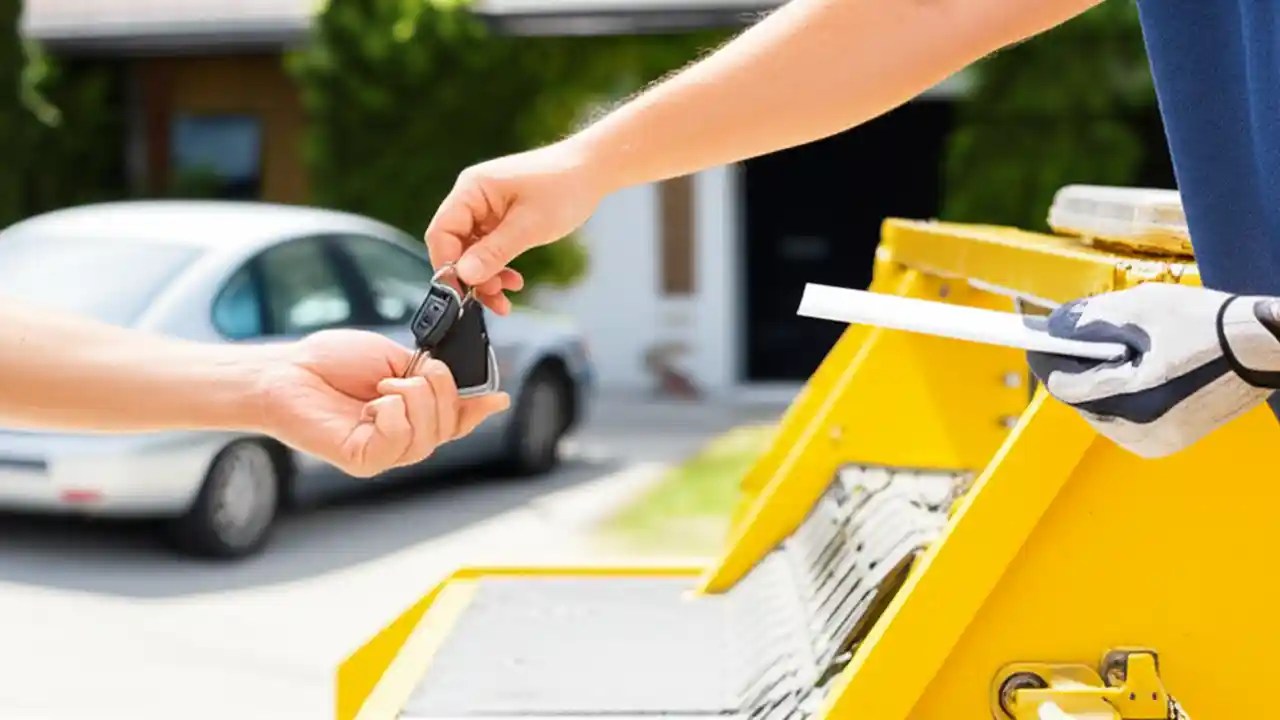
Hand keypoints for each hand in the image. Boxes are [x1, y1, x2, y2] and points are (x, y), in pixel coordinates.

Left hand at [256, 330, 509, 477]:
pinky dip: (391, 413)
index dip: (478, 412)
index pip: (456, 423)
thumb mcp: (394, 361)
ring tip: (382, 387)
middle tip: (409, 372)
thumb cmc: (331, 363)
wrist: (286, 370)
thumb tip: (472, 388)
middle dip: (438, 389)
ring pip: (428, 435)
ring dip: (412, 398)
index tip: (498, 398)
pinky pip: (398, 440)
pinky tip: (371, 405)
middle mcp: (401, 439)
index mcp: (412, 415)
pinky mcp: (363, 460)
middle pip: (448, 427)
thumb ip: (429, 378)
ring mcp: (384, 453)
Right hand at [425, 141, 607, 313]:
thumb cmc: (564, 187)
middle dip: (471, 277)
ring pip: (471, 253)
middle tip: (494, 299)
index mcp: (471, 190)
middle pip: (454, 247)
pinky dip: (497, 268)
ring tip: (506, 296)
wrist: (591, 171)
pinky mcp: (500, 220)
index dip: (447, 266)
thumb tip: (463, 276)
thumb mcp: (529, 226)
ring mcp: (486, 210)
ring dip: (486, 277)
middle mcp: (472, 198)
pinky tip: (513, 281)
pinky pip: (488, 250)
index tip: (463, 293)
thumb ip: (494, 252)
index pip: (441, 233)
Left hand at [1026, 283, 1279, 457]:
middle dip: (1072, 366)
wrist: (1266, 349)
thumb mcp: (1141, 309)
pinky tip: (1130, 370)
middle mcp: (1140, 430)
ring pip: (1097, 411)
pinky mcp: (1165, 443)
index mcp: (1134, 400)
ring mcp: (1154, 442)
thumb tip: (1052, 326)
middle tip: (1067, 336)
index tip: (1029, 338)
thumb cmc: (1208, 323)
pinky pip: (1121, 421)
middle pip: (1079, 399)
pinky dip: (1116, 396)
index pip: (1065, 384)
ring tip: (1109, 351)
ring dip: (1095, 381)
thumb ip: (1089, 318)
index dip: (1044, 357)